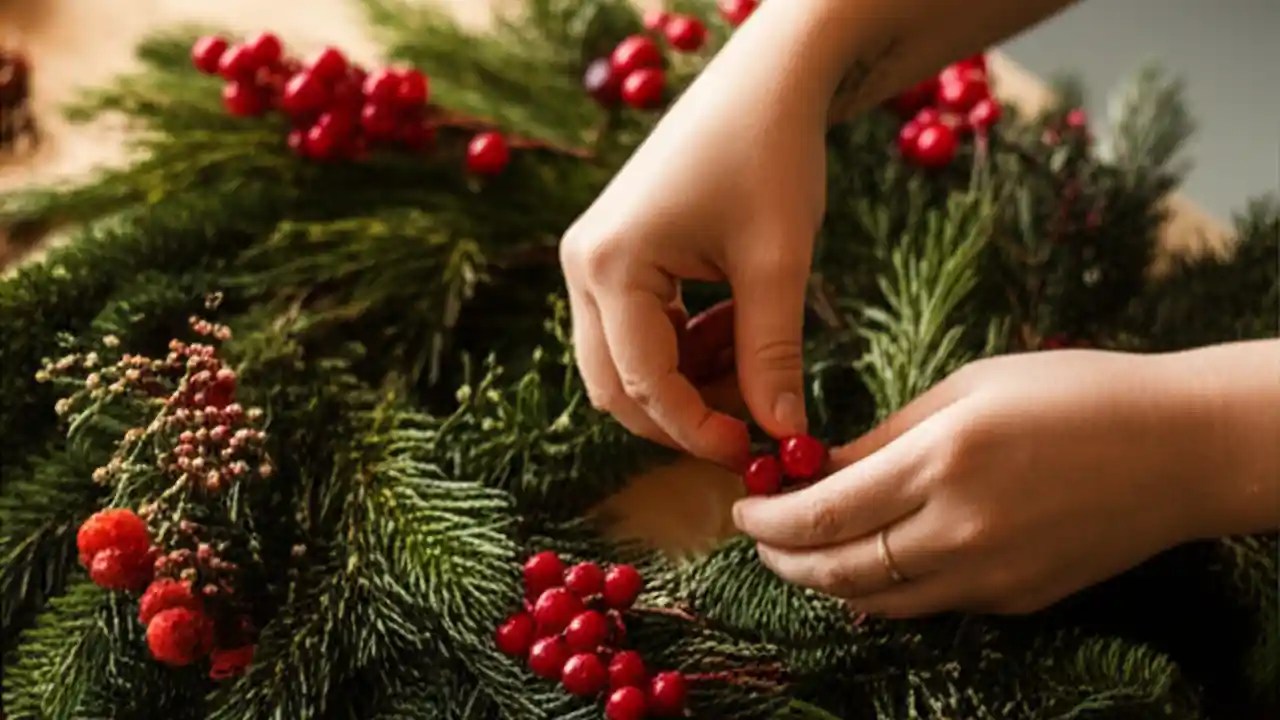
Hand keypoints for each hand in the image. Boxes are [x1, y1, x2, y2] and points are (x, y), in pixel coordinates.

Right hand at [559, 1, 853, 467]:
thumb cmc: (771, 156)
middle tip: (752, 429)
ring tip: (755, 355)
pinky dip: (686, 349)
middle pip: (616, 385)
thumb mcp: (778, 263)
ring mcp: (593, 260)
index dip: (697, 430)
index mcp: (610, 264)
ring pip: (627, 363)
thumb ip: (773, 356)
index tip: (757, 453)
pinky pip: (640, 331)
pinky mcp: (616, 256)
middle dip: (683, 417)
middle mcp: (584, 266)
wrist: (765, 81)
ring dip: (687, 382)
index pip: (642, 383)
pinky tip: (736, 326)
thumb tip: (784, 438)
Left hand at [733, 349, 1227, 617]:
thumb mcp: (967, 388)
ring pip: (875, 602)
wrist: (1178, 448)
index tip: (741, 505)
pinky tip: (871, 564)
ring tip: (802, 553)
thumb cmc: (1074, 393)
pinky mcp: (1015, 600)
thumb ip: (886, 437)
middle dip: (782, 557)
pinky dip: (884, 591)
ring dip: (825, 581)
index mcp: (940, 462)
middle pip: (836, 569)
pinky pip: (928, 605)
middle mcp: (958, 530)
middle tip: (759, 537)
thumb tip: (821, 468)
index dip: (767, 517)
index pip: (820, 514)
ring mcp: (990, 576)